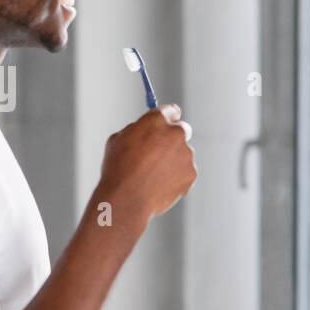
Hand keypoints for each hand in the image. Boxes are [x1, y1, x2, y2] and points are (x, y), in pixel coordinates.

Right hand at [97, 104, 197, 225]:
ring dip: (174, 159)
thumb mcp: (119, 139)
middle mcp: (175, 133)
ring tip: (153, 175)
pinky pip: (185, 171)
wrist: (127, 198)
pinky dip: (177, 176)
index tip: (168, 122)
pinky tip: (160, 184)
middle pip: (182, 129)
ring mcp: (186, 153)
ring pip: (183, 153)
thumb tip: (145, 131)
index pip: (171, 111)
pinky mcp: (191, 173)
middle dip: (174, 137)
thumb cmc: (117, 169)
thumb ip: (137, 130)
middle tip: (162, 150)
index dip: (168, 117)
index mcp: (156, 120)